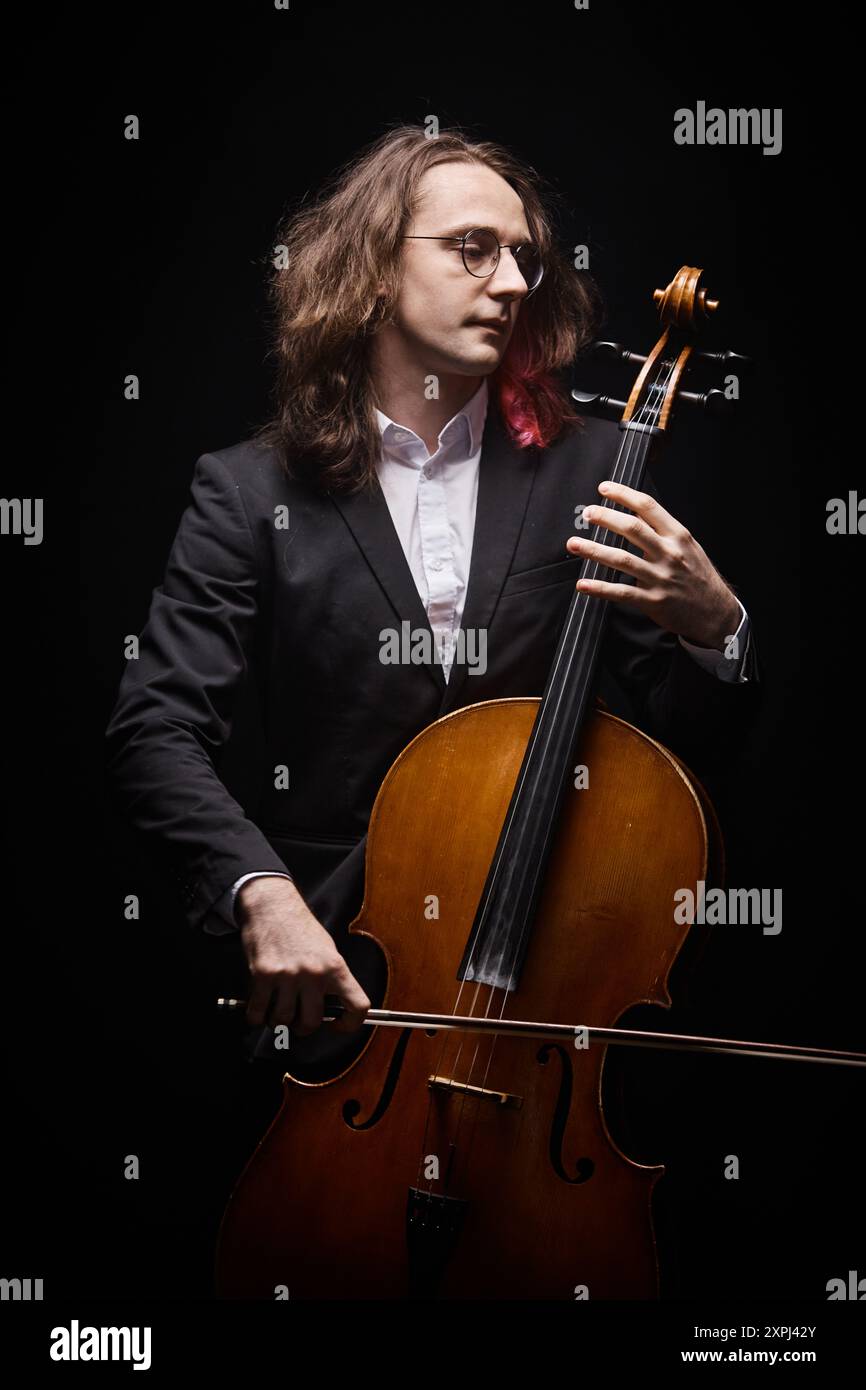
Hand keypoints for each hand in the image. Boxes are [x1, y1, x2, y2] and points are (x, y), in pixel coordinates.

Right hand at [236, 877, 370, 1036]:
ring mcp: (288, 975)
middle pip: (311, 1022)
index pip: (357, 1005)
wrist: (273, 905)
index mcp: (336, 967)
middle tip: (297, 1022)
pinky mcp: (263, 975)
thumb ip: (331, 979)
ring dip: (277, 1022)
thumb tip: (332, 1010)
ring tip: (276, 1012)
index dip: (350, 1024)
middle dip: (302, 1028)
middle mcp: (314, 973)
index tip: (337, 1025)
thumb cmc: (300, 927)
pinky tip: (259, 1010)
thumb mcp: (327, 950)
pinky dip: (256, 1017)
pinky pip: (258, 1012)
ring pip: (283, 1020)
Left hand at [567, 480, 740, 649]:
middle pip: (633, 529)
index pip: (648, 507)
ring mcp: (660, 577)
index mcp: (677, 536)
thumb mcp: (687, 546)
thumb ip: (662, 530)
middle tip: (587, 513)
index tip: (604, 488)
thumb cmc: (698, 577)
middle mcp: (669, 553)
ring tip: (574, 544)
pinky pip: (621, 592)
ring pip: (622, 560)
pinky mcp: (653, 601)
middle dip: (606, 518)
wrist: (715, 612)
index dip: (623, 495)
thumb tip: (634, 512)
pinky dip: (600, 588)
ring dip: (594, 550)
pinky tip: (583, 584)